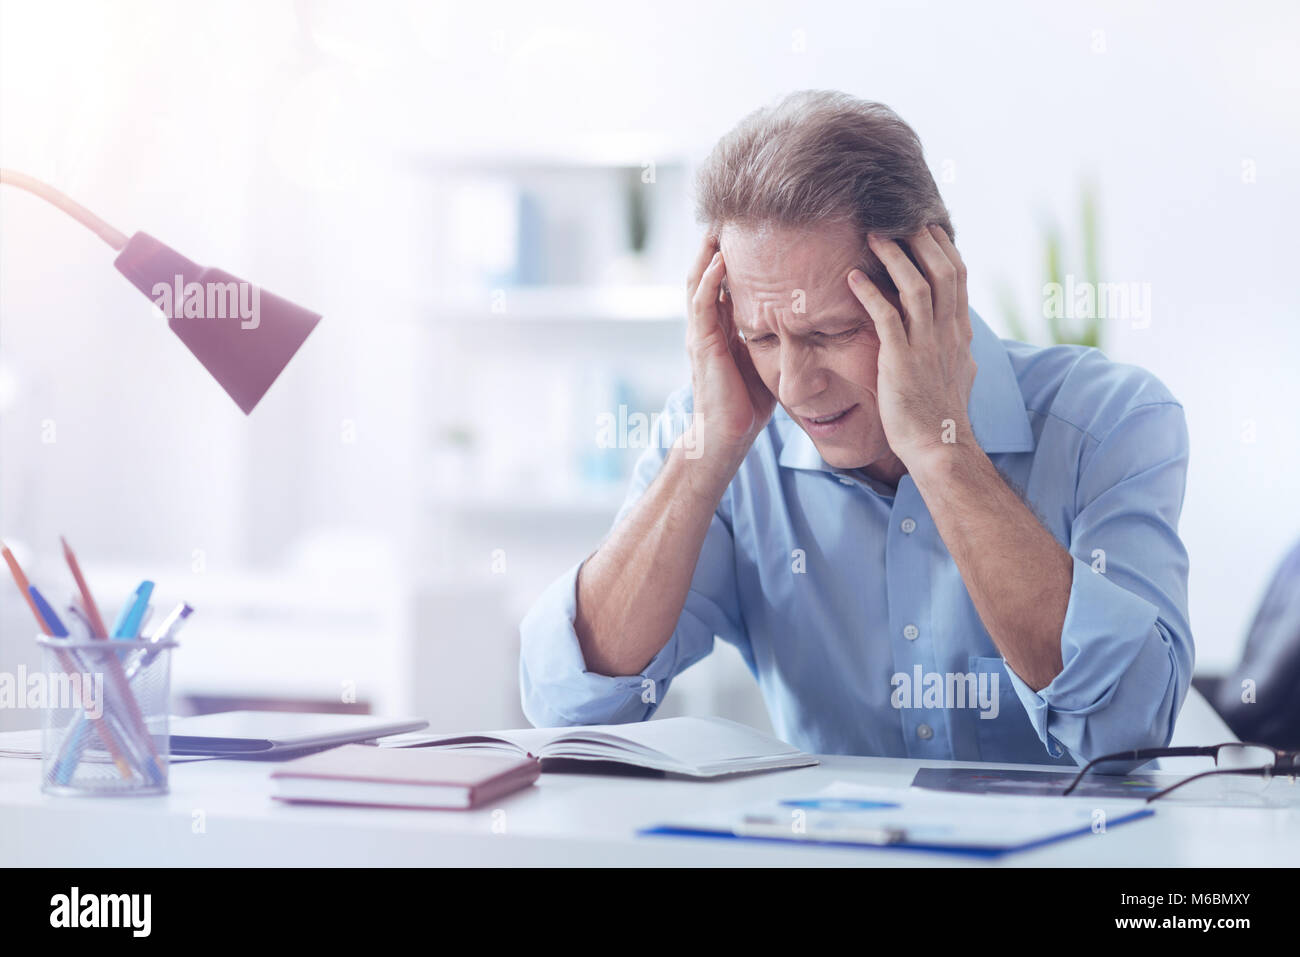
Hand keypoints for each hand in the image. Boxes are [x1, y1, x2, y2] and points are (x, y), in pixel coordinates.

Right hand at [685, 232, 775, 469]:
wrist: (727, 435)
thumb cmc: (748, 404)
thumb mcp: (767, 360)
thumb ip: (778, 338)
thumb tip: (809, 320)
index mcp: (721, 328)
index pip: (723, 282)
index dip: (732, 256)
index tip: (749, 230)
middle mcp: (707, 325)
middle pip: (706, 273)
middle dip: (715, 244)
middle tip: (730, 215)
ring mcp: (700, 333)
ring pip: (698, 281)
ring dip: (707, 252)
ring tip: (719, 225)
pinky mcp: (701, 344)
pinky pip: (702, 304)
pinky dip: (709, 280)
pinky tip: (721, 260)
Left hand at [847, 225, 976, 470]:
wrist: (939, 446)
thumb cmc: (941, 413)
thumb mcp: (960, 372)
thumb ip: (958, 347)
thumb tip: (962, 334)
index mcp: (960, 332)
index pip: (958, 276)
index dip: (942, 247)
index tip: (925, 226)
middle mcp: (948, 332)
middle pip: (943, 270)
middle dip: (921, 239)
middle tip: (897, 218)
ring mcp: (927, 345)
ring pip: (917, 285)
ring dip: (894, 257)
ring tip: (872, 236)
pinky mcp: (901, 360)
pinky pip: (887, 316)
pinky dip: (869, 293)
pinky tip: (851, 278)